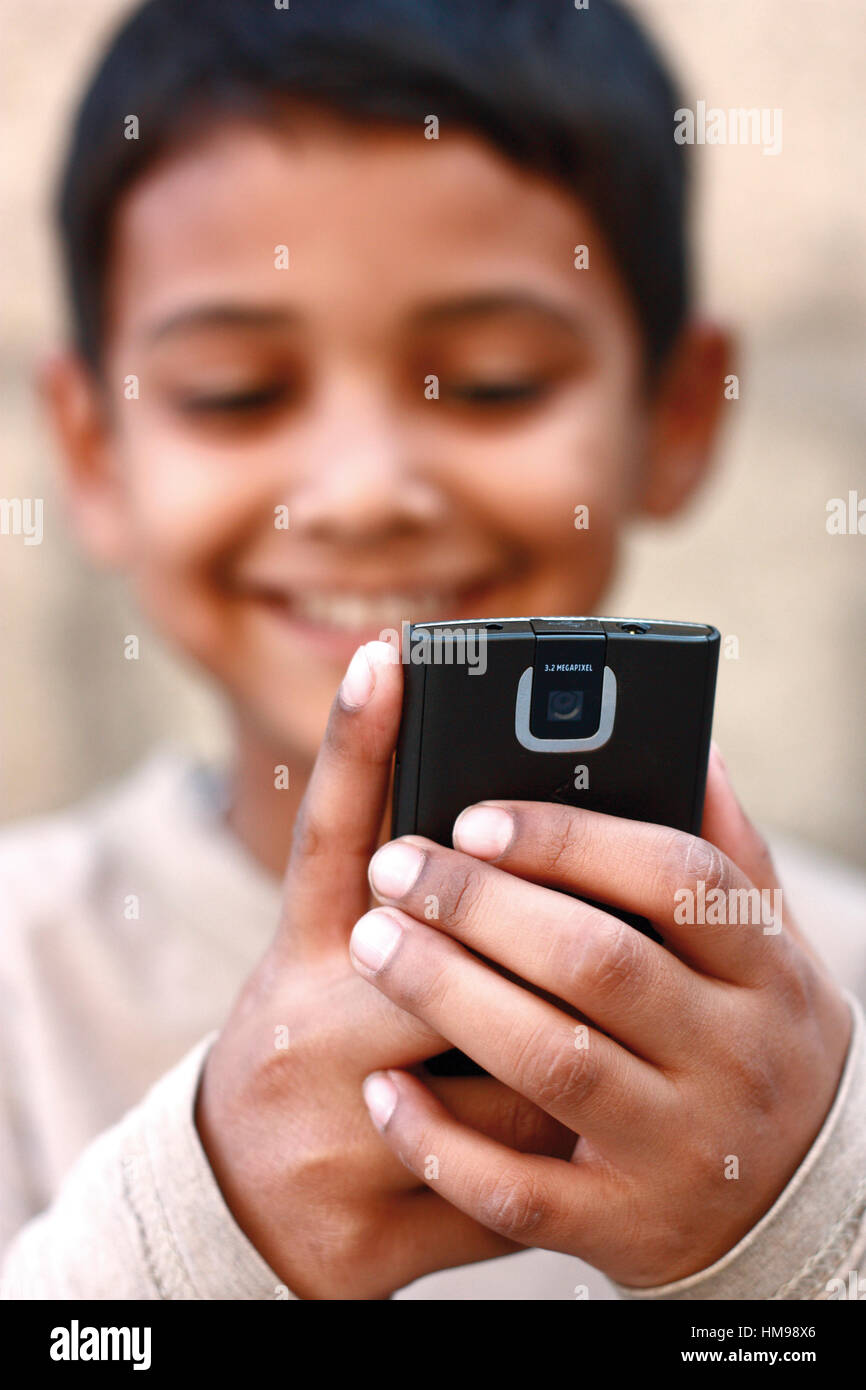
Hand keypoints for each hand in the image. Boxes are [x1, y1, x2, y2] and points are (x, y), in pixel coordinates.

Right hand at [196, 641, 569, 1299]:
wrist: (241, 1209)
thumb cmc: (308, 1054)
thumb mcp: (326, 961)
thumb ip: (398, 895)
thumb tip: (514, 831)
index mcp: (295, 957)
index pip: (330, 834)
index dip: (358, 742)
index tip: (394, 653)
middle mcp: (301, 1035)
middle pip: (443, 960)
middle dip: (538, 942)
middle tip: (598, 916)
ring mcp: (331, 1137)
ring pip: (509, 1078)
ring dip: (568, 1054)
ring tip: (596, 1038)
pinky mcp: (372, 1231)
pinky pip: (515, 1177)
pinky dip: (562, 1146)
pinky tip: (577, 1133)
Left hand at [350, 746, 851, 1286]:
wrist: (797, 1208)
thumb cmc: (758, 1041)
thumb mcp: (772, 950)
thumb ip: (728, 854)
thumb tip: (693, 746)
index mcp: (767, 973)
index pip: (677, 881)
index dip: (571, 841)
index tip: (476, 817)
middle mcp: (733, 1060)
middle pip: (599, 963)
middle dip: (483, 908)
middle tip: (395, 867)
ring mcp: (678, 1150)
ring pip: (552, 1064)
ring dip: (450, 996)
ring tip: (373, 943)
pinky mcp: (624, 1229)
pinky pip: (520, 1192)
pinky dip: (443, 1141)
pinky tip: (384, 1092)